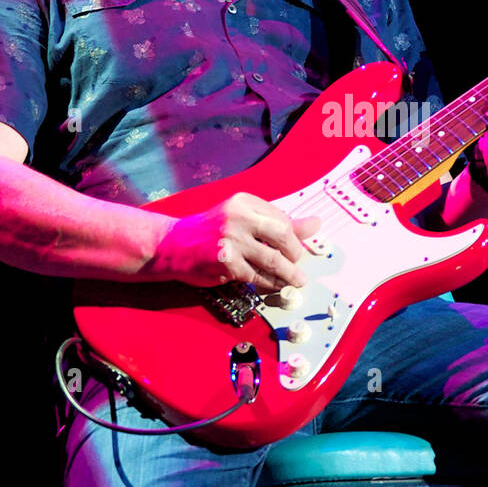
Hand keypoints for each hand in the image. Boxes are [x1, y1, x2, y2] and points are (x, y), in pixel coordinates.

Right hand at [150, 192, 322, 291]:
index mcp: (243, 202)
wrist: (171, 246)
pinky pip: (258, 277)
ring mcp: (231, 240)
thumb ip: (277, 222)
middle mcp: (238, 217)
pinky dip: (270, 283)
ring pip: (273, 260)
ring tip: (297, 280)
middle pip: (283, 235)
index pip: (282, 218)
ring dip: (289, 274)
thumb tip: (316, 224)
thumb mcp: (241, 219)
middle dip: (295, 252)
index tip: (296, 247)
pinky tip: (274, 285)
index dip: (294, 236)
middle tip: (298, 262)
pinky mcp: (226, 263)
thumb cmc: (210, 232)